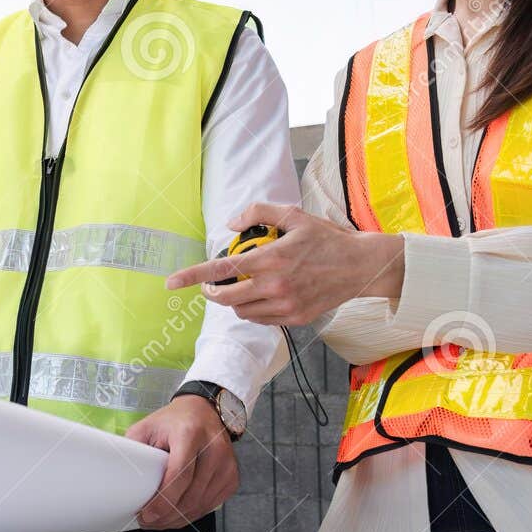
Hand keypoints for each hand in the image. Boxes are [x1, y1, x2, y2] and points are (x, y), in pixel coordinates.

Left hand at [125, 395, 239, 529]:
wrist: (204, 412)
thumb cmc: (172, 422)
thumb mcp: (147, 427)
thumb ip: (135, 451)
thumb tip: (122, 480)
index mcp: (190, 433)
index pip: (180, 475)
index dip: (163, 500)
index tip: (146, 514)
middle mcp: (214, 449)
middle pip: (191, 496)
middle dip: (166, 515)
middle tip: (146, 521)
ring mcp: (227, 465)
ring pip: (200, 505)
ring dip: (177, 518)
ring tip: (158, 520)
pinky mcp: (232, 477)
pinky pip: (210, 506)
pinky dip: (191, 514)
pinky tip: (176, 513)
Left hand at [165, 202, 404, 326]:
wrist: (361, 266)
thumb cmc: (327, 238)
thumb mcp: (294, 215)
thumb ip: (258, 213)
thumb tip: (231, 224)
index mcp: (272, 258)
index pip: (222, 269)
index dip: (192, 276)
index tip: (170, 282)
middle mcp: (276, 286)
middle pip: (226, 297)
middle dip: (211, 292)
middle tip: (211, 283)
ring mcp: (286, 305)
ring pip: (241, 310)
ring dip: (233, 300)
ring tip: (242, 285)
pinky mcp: (295, 319)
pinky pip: (261, 318)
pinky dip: (253, 308)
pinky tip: (262, 294)